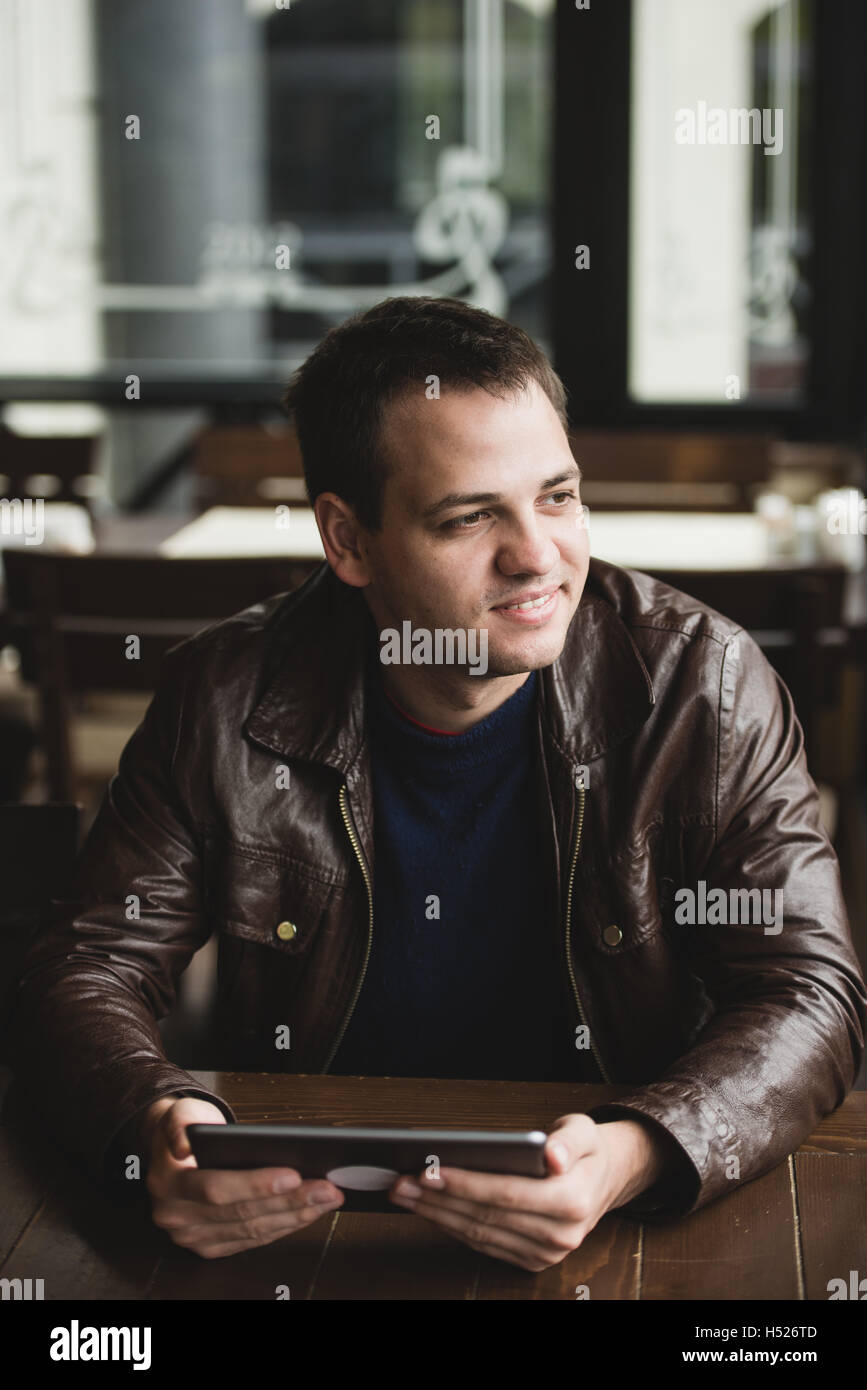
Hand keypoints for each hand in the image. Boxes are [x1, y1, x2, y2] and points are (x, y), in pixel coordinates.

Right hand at [144, 1097, 343, 1257]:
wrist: (174, 1151)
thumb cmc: (188, 1129)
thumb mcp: (181, 1113)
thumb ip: (180, 1124)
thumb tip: (184, 1145)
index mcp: (167, 1183)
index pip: (216, 1188)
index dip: (256, 1184)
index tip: (294, 1174)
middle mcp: (176, 1217)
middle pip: (242, 1214)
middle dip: (289, 1201)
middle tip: (327, 1187)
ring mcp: (192, 1237)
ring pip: (252, 1231)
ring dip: (295, 1216)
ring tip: (327, 1197)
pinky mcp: (211, 1246)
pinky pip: (253, 1241)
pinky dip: (284, 1226)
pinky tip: (308, 1212)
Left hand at [387, 1114, 671, 1271]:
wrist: (603, 1180)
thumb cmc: (586, 1151)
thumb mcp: (583, 1130)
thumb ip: (567, 1140)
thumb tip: (551, 1154)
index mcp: (572, 1200)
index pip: (507, 1194)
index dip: (465, 1184)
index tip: (430, 1170)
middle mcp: (560, 1234)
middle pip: (486, 1217)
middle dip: (438, 1199)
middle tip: (401, 1181)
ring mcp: (546, 1252)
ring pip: (480, 1235)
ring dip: (437, 1215)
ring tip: (406, 1194)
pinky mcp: (533, 1260)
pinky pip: (485, 1245)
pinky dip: (453, 1227)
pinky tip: (431, 1209)